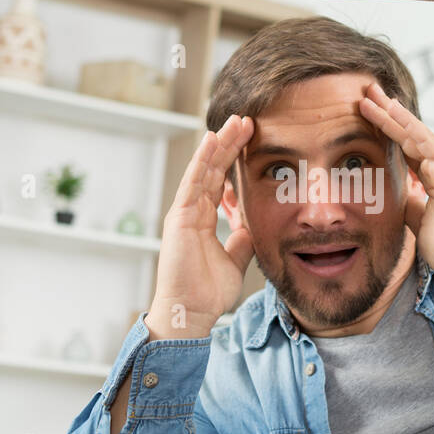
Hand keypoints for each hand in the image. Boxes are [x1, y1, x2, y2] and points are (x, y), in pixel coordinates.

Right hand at [147, 114, 255, 337]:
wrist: (190, 313)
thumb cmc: (207, 292)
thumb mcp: (235, 259)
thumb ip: (241, 239)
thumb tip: (251, 224)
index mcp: (204, 219)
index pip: (221, 181)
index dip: (236, 160)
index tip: (253, 140)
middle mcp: (192, 211)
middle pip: (214, 169)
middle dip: (231, 144)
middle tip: (248, 120)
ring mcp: (184, 212)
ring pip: (204, 170)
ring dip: (220, 144)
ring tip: (236, 121)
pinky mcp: (179, 217)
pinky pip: (193, 182)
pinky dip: (202, 160)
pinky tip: (213, 140)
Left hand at [359, 82, 433, 292]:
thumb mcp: (420, 222)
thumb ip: (410, 204)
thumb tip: (396, 196)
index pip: (406, 148)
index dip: (387, 131)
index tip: (369, 114)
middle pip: (409, 134)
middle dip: (387, 113)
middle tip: (366, 91)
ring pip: (415, 133)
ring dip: (392, 114)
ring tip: (371, 96)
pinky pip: (426, 145)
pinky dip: (408, 127)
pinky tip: (392, 111)